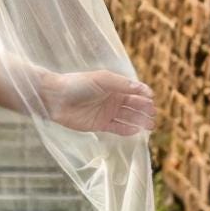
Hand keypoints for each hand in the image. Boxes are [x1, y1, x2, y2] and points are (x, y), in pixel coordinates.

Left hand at [38, 68, 156, 136]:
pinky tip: (136, 131)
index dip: (144, 94)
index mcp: (114, 85)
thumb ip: (122, 84)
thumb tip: (142, 90)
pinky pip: (117, 128)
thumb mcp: (102, 80)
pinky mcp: (99, 125)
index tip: (151, 99)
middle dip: (145, 109)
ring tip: (151, 125)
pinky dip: (127, 130)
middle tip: (153, 114)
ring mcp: (106, 112)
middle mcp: (112, 99)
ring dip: (140, 121)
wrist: (56, 98)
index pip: (135, 91)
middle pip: (134, 105)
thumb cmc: (78, 84)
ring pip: (128, 118)